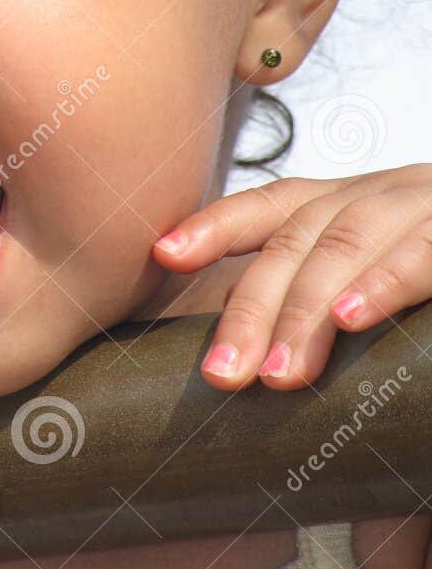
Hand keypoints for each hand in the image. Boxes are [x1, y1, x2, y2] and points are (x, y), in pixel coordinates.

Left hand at [151, 163, 431, 389]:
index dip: (217, 225)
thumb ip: (339, 307)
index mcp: (358, 204)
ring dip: (307, 308)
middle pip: (299, 235)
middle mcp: (387, 193)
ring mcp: (427, 201)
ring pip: (349, 238)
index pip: (275, 206)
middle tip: (223, 375)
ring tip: (275, 372)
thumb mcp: (385, 275)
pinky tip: (354, 317)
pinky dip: (387, 279)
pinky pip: (424, 248)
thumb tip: (269, 374)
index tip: (162, 253)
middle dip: (254, 304)